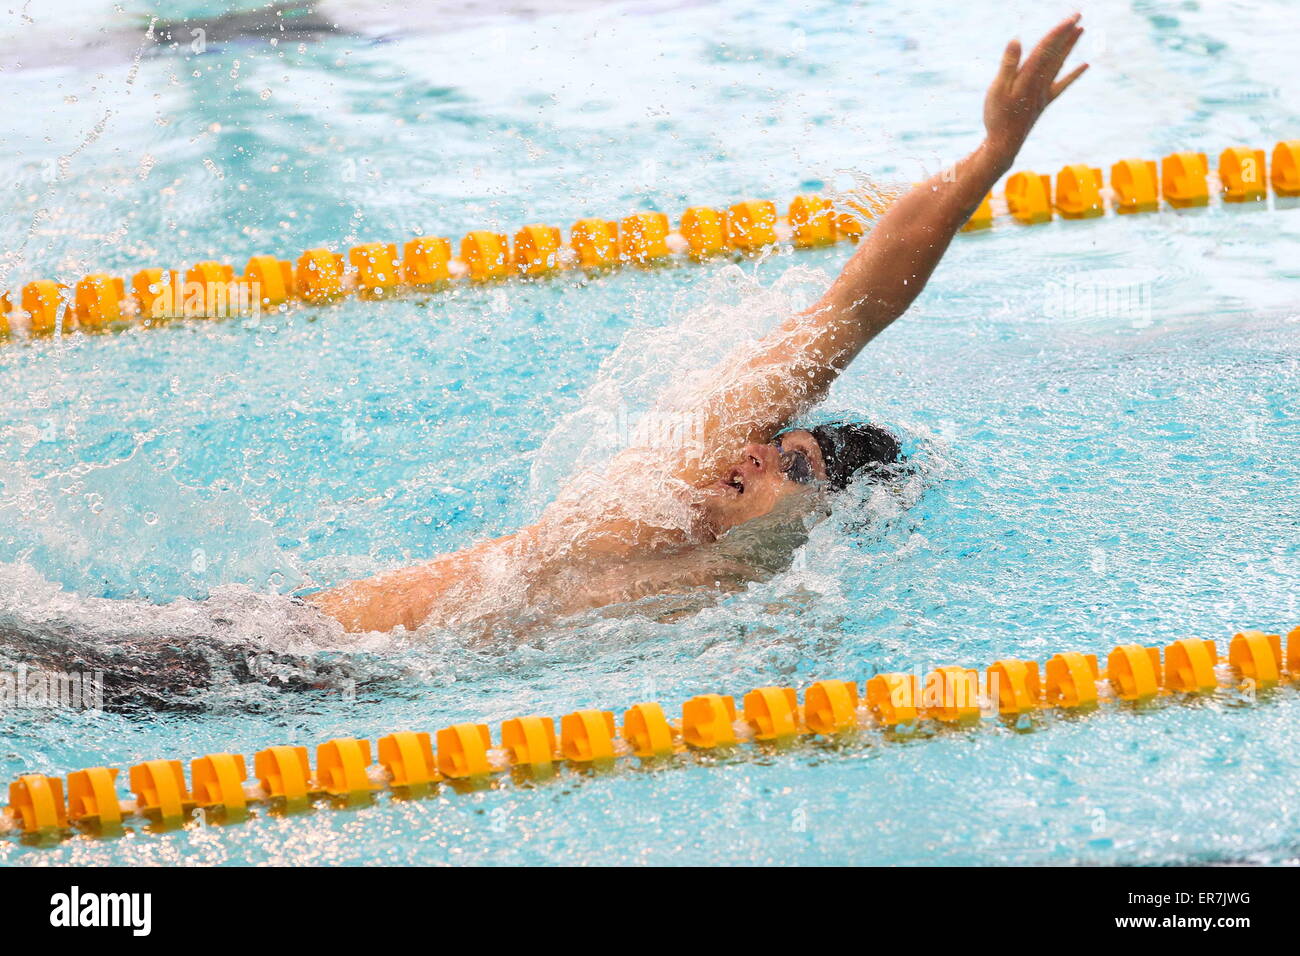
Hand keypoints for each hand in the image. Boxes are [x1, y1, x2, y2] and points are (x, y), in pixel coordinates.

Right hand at [984, 14, 1087, 159]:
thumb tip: (1016, 39)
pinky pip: (1062, 84)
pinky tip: (1085, 65)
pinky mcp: (1043, 102)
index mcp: (1028, 77)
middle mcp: (1040, 82)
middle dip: (1067, 33)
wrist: (1005, 144)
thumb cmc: (997, 117)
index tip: (1071, 17)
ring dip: (1070, 46)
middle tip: (1078, 15)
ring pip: (1060, 64)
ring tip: (1080, 30)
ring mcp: (1043, 92)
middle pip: (1056, 53)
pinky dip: (1073, 74)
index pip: (1046, 48)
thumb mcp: (997, 89)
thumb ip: (1008, 65)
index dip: (1059, 31)